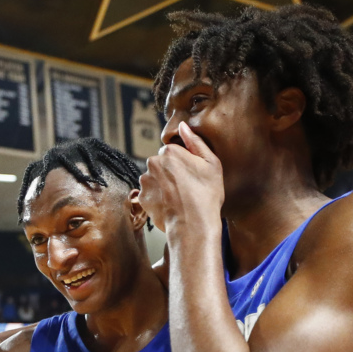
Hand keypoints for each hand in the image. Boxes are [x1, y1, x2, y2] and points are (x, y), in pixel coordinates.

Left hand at [139, 121, 224, 236]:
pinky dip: (158, 198)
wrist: (193, 225)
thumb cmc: (206, 195)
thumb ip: (195, 142)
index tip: (191, 175)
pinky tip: (170, 206)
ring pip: (154, 179)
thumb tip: (182, 126)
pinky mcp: (142, 198)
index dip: (183, 163)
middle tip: (186, 188)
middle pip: (161, 165)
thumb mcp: (211, 164)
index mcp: (169, 152)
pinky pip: (149, 194)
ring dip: (163, 186)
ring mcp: (145, 182)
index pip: (172, 152)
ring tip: (178, 199)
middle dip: (170, 173)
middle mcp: (152, 164)